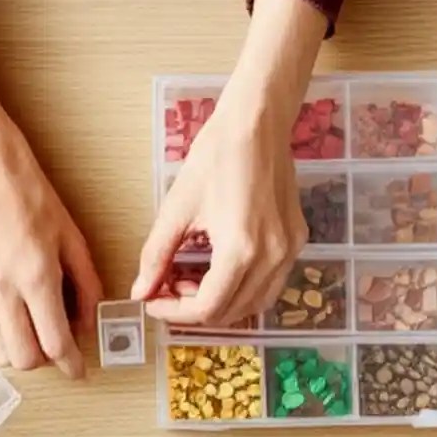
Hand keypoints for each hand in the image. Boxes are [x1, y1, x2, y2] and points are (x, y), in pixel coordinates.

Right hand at [0, 121, 101, 377]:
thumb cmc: (33, 197)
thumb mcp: (73, 239)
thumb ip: (86, 285)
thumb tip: (87, 323)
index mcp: (37, 279)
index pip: (55, 343)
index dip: (71, 365)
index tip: (79, 371)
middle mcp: (4, 290)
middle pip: (22, 357)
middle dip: (43, 360)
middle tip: (56, 346)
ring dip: (18, 346)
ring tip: (32, 329)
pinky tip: (4, 306)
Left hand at [131, 0, 326, 326]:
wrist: (257, 123)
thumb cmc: (215, 157)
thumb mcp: (177, 209)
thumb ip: (156, 256)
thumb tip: (140, 292)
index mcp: (240, 250)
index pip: (206, 308)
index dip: (173, 313)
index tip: (151, 303)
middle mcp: (273, 257)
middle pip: (231, 312)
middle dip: (192, 310)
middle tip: (166, 289)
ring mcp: (290, 251)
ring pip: (253, 304)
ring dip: (219, 303)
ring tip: (189, 279)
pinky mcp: (297, 241)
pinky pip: (269, 284)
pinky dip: (241, 288)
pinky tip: (216, 268)